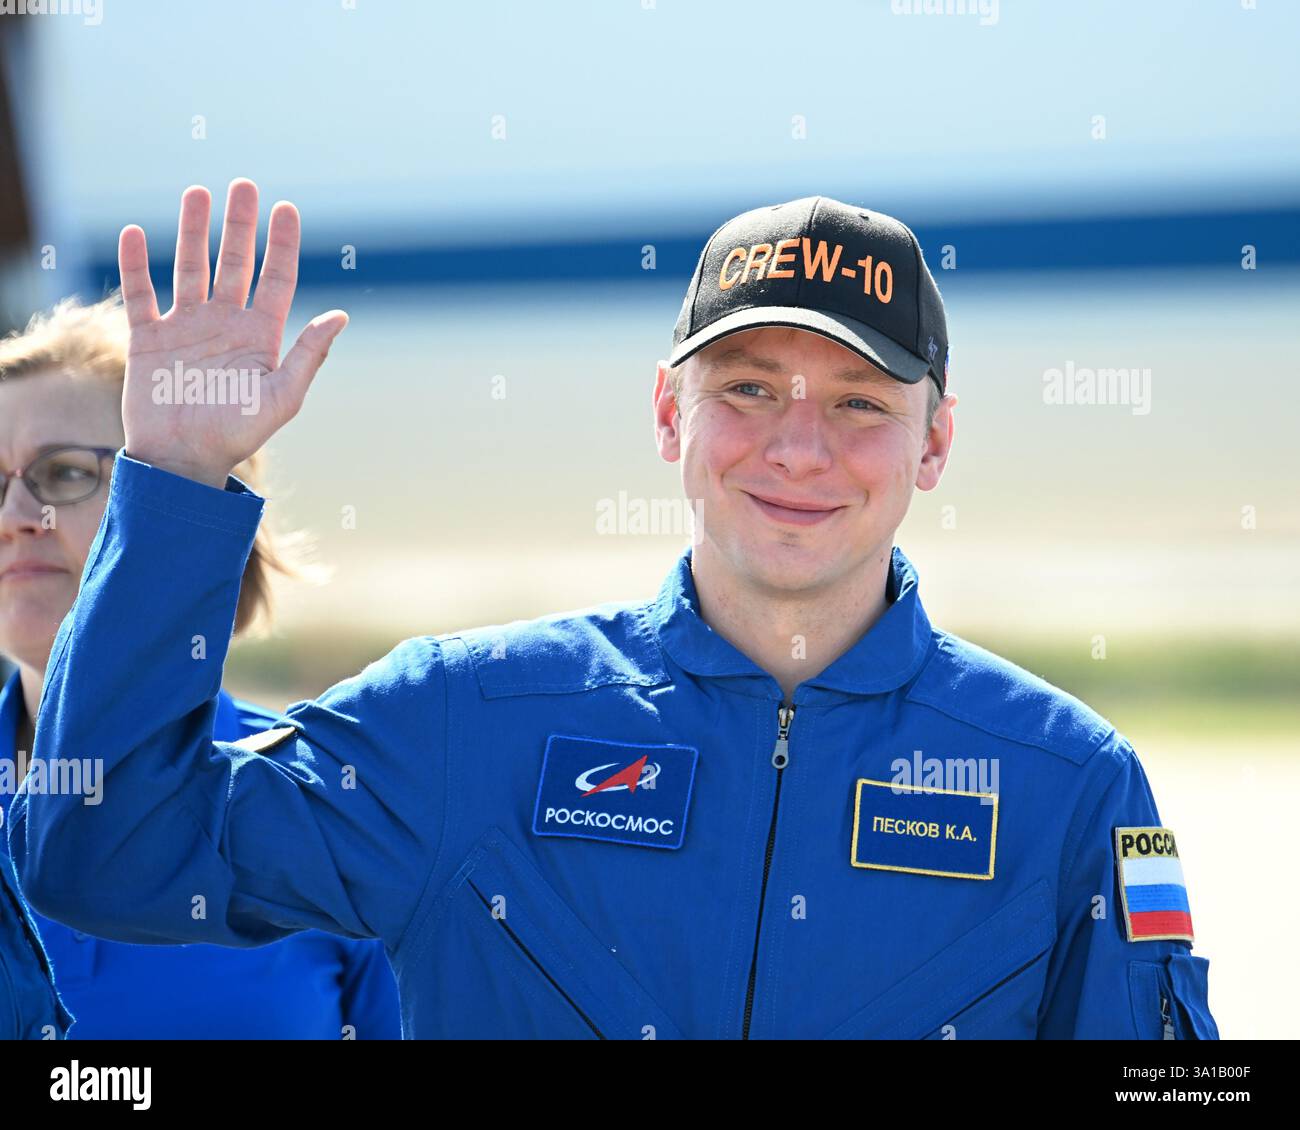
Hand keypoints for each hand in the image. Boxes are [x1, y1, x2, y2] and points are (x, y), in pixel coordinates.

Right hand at [118, 178, 346, 487]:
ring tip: (198, 193)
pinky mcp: (148, 339)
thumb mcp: (283, 396)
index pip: (275, 279)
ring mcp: (186, 329)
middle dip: (239, 225)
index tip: (287, 209)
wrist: (184, 461)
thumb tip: (340, 314)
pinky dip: (135, 265)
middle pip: (233, 263)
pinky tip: (136, 233)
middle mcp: (225, 325)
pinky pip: (140, 295)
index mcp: (260, 336)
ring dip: (193, 232)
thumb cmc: (239, 434)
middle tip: (244, 185)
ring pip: (189, 268)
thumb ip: (309, 354)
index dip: (282, 245)